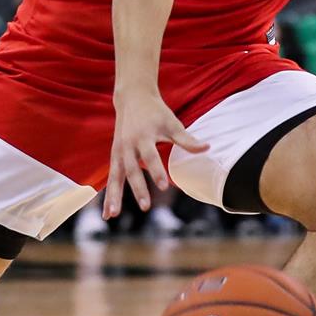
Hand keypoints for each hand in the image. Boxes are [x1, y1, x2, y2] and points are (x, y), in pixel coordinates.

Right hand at [104, 92, 206, 216]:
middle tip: (146, 206)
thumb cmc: (156, 112)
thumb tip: (208, 147)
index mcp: (143, 136)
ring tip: (113, 216)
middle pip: (132, 169)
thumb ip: (187, 139)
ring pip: (115, 177)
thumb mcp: (172, 123)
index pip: (150, 156)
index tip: (165, 186)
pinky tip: (108, 215)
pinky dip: (109, 196)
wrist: (132, 98)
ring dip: (114, 196)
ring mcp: (118, 151)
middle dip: (138, 188)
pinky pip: (111, 178)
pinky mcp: (114, 156)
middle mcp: (127, 145)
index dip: (156, 171)